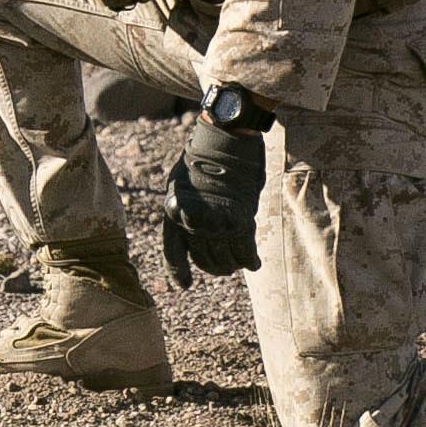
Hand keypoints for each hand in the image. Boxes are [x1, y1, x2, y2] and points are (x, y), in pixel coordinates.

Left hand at [159, 113, 263, 288]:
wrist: (225, 141)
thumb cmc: (201, 159)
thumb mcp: (180, 184)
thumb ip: (183, 211)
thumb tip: (191, 230)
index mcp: (173, 212)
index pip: (173, 252)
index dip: (179, 272)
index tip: (185, 286)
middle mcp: (192, 222)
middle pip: (203, 260)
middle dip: (214, 266)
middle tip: (223, 266)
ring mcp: (216, 223)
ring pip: (225, 260)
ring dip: (232, 264)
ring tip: (238, 262)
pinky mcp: (240, 221)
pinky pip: (245, 252)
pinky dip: (249, 260)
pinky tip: (253, 263)